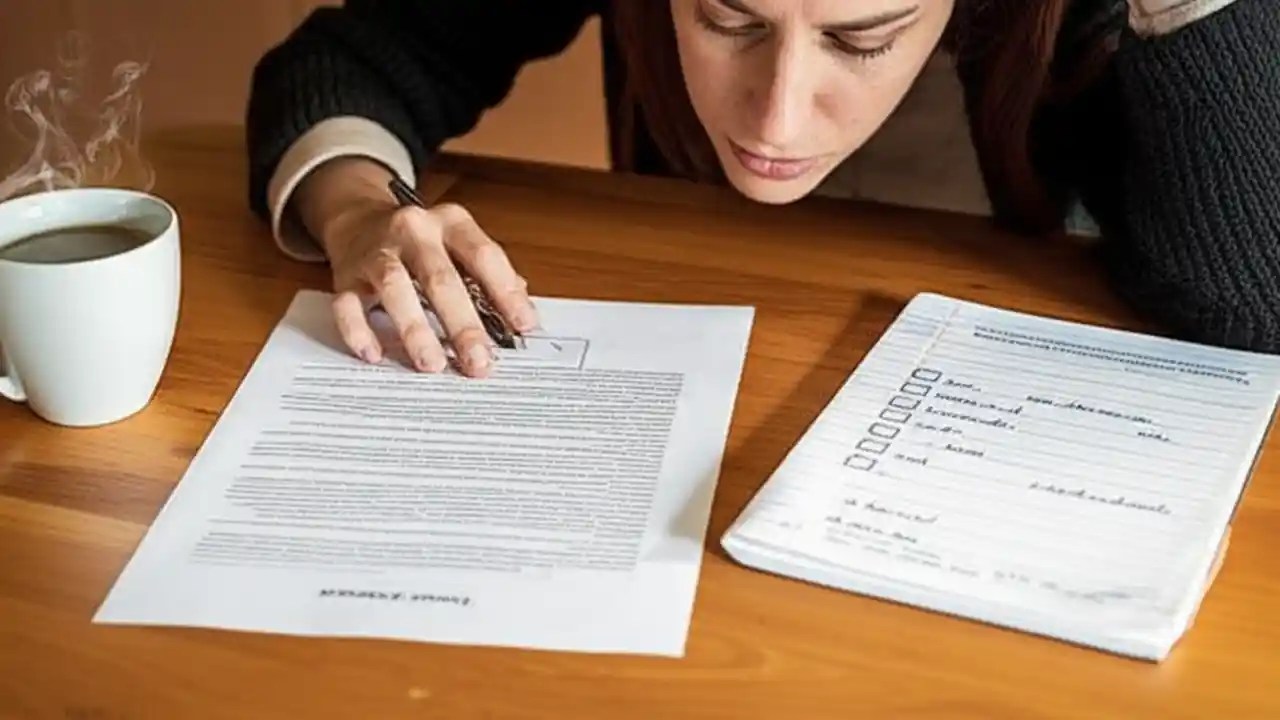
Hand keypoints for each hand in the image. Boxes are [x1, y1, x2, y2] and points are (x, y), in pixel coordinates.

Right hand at [296, 159, 537, 377]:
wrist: (359, 219)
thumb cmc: (421, 242)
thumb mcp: (458, 245)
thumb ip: (488, 277)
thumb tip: (521, 317)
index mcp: (451, 222)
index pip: (484, 255)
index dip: (506, 291)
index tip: (523, 326)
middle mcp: (414, 231)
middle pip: (441, 278)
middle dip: (463, 324)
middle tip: (479, 362)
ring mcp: (377, 251)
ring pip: (395, 288)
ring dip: (415, 330)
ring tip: (432, 365)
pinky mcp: (345, 273)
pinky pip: (347, 303)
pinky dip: (359, 330)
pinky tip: (374, 354)